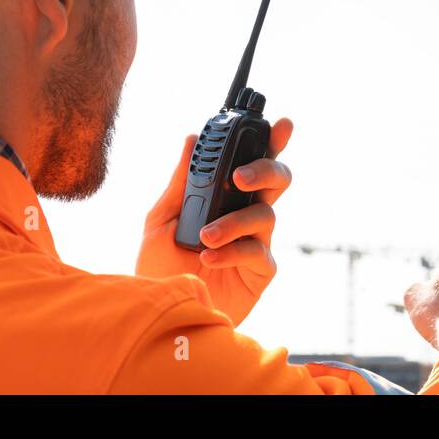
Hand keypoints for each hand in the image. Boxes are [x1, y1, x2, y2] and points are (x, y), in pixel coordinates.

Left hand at [135, 118, 293, 326]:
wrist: (159, 314)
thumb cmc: (160, 266)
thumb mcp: (160, 219)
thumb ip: (180, 182)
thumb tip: (191, 138)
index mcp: (227, 196)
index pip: (254, 160)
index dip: (272, 140)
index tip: (279, 124)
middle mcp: (246, 214)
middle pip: (277, 180)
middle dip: (266, 170)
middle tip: (240, 177)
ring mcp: (256, 242)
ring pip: (265, 215)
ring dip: (233, 222)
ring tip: (204, 237)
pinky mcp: (259, 272)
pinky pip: (258, 252)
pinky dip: (232, 251)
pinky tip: (208, 258)